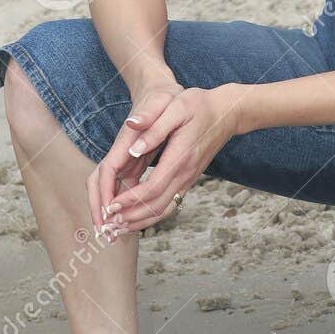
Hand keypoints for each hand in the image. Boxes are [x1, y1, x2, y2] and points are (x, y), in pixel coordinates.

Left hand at [95, 84, 243, 233]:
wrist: (227, 112)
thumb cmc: (199, 105)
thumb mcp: (176, 107)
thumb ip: (154, 127)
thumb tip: (133, 147)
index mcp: (179, 157)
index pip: (151, 188)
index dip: (129, 201)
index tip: (109, 207)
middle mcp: (185, 173)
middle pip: (156, 206)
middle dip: (130, 218)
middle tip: (107, 225)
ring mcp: (188, 178)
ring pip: (164, 209)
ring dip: (140, 221)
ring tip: (118, 228)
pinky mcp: (188, 178)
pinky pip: (169, 203)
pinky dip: (151, 214)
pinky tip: (136, 216)